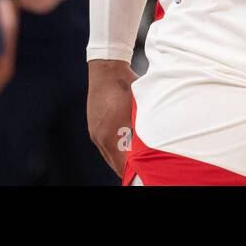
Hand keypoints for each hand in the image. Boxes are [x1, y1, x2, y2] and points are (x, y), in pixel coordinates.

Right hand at [88, 59, 136, 175]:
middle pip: (113, 162)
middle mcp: (99, 137)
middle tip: (139, 171)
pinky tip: (124, 145)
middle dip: (126, 167)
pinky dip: (114, 147)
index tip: (141, 174)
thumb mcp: (139, 110)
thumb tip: (152, 147)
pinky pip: (104, 143)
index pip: (120, 165)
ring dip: (120, 157)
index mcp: (109, 137)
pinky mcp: (93, 124)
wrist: (107, 70)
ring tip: (134, 160)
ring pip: (108, 153)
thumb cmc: (126, 88)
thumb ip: (144, 130)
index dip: (131, 171)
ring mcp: (94, 131)